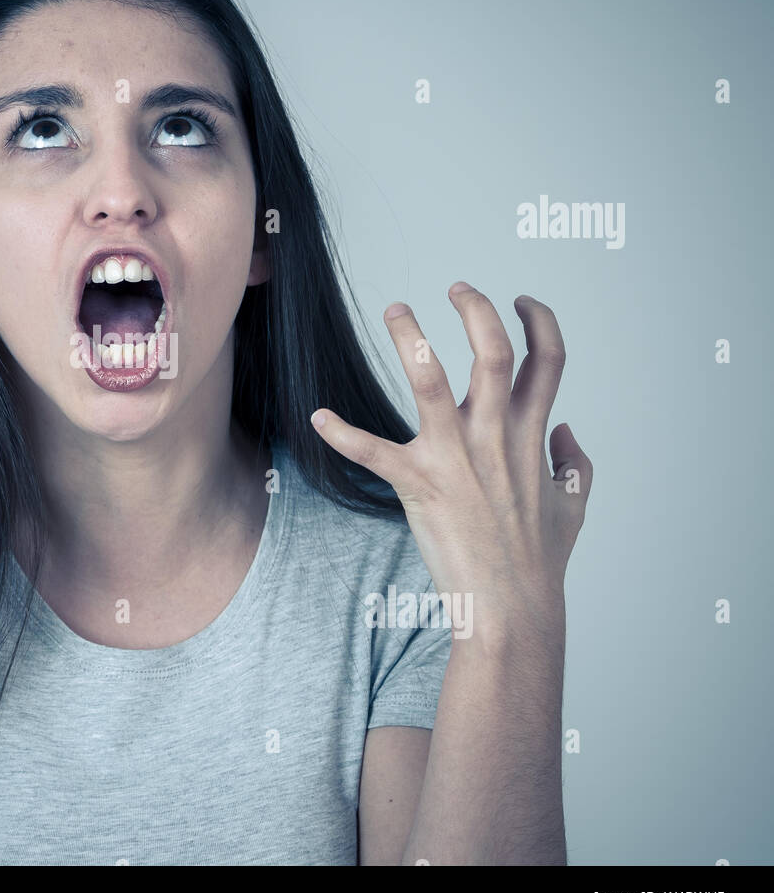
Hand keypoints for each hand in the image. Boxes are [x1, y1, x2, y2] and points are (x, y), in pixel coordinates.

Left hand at [310, 283, 591, 640]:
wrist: (511, 607)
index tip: (521, 300)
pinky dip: (342, 433)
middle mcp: (497, 436)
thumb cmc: (539, 560)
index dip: (540, 321)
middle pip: (494, 352)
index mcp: (533, 435)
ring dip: (413, 338)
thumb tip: (565, 431)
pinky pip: (372, 451)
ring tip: (397, 309)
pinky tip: (318, 417)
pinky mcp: (418, 484)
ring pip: (431, 380)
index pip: (549, 360)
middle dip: (477, 309)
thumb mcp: (573, 505)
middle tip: (456, 285)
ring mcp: (456, 458)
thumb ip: (574, 462)